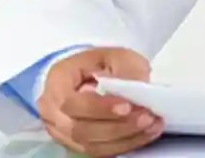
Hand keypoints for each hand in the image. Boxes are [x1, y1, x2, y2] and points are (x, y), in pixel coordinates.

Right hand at [37, 47, 164, 156]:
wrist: (95, 76)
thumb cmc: (101, 64)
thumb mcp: (115, 55)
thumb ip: (124, 69)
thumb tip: (135, 86)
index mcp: (57, 82)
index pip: (70, 103)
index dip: (98, 108)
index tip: (127, 106)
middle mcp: (53, 112)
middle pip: (80, 129)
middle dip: (117, 125)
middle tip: (146, 116)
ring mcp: (63, 132)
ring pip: (91, 145)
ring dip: (125, 137)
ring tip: (151, 124)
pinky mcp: (78, 145)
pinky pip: (100, 152)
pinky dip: (126, 144)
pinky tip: (145, 133)